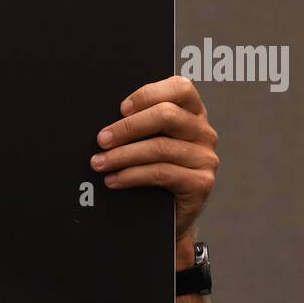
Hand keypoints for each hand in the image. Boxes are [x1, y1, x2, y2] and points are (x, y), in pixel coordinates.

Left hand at [89, 75, 218, 269]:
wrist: (167, 214)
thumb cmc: (152, 171)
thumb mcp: (147, 142)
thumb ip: (138, 125)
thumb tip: (105, 123)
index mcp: (192, 113)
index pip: (180, 88)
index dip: (149, 94)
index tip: (121, 108)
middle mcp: (203, 132)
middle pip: (166, 116)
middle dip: (128, 127)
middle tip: (101, 139)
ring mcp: (205, 157)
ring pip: (160, 148)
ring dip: (122, 155)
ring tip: (99, 163)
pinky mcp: (201, 182)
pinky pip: (161, 173)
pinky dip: (132, 176)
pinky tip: (113, 180)